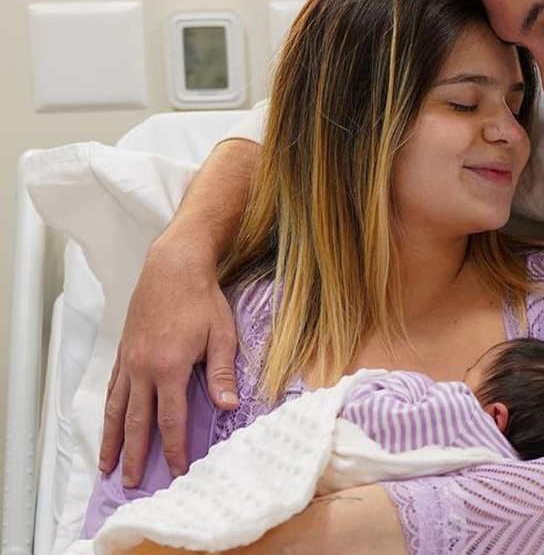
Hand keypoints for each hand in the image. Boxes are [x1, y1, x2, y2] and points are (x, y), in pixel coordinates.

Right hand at [99, 228, 238, 485]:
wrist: (172, 268)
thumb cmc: (202, 300)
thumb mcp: (221, 335)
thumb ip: (222, 373)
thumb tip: (228, 407)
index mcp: (170, 369)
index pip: (171, 420)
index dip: (174, 448)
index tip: (177, 470)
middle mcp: (143, 369)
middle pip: (137, 422)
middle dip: (135, 455)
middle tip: (131, 483)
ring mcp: (129, 361)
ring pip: (117, 409)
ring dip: (112, 439)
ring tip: (107, 465)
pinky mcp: (124, 351)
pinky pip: (113, 389)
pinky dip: (110, 411)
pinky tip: (110, 423)